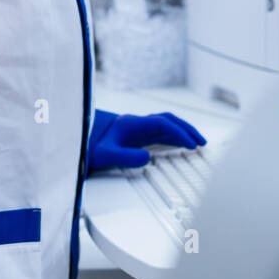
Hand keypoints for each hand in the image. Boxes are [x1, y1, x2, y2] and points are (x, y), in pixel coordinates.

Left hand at [87, 111, 206, 171]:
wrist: (75, 138)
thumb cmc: (88, 147)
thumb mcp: (104, 155)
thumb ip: (125, 157)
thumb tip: (148, 158)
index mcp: (131, 124)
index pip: (162, 123)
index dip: (179, 132)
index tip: (192, 145)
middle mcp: (136, 123)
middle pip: (168, 120)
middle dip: (187, 129)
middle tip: (202, 142)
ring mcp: (137, 128)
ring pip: (166, 124)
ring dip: (183, 132)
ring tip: (197, 144)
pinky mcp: (136, 135)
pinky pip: (160, 132)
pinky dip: (174, 136)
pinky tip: (180, 145)